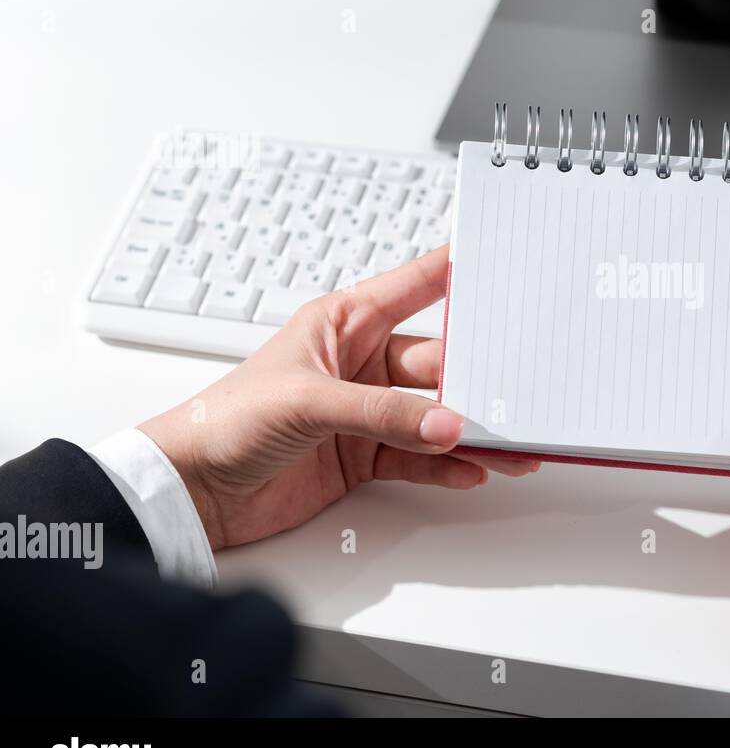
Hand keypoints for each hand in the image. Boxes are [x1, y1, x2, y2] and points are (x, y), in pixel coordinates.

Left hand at [139, 246, 536, 551]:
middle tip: (518, 386)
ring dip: (470, 430)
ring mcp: (364, 411)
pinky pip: (418, 457)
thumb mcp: (309, 402)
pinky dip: (446, 465)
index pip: (414, 287)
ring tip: (511, 445)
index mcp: (343, 323)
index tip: (501, 258)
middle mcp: (359, 363)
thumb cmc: (225, 421)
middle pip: (438, 361)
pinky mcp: (362, 455)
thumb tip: (445, 425)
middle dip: (477, 376)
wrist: (192, 490)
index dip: (456, 270)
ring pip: (433, 415)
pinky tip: (472, 470)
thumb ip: (383, 415)